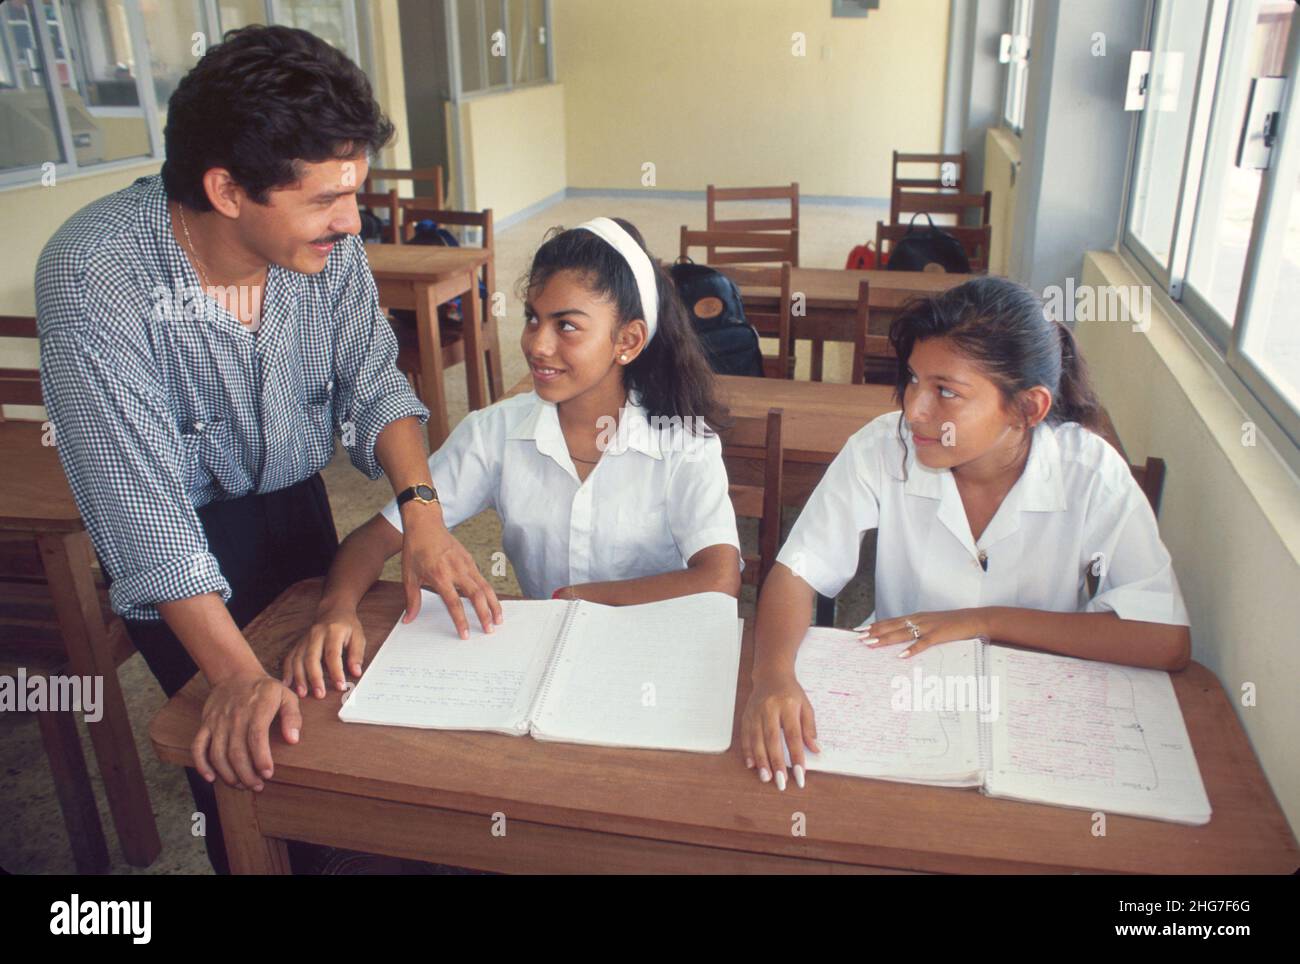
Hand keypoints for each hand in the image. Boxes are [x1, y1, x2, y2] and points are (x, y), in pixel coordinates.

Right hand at [191, 672, 301, 790]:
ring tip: (241, 785)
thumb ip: (292, 717)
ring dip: (228, 774)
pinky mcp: (205, 725)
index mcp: (257, 710)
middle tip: (257, 786)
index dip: (261, 759)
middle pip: (236, 752)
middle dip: (246, 775)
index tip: (267, 774)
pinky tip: (211, 778)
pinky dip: (201, 764)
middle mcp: (235, 717)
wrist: (235, 674)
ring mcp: (217, 722)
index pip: (256, 738)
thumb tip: (293, 739)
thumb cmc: (265, 690)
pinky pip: (198, 747)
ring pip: (217, 754)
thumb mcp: (286, 696)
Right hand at [282, 607, 365, 698]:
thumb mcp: (358, 636)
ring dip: (299, 678)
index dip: (336, 671)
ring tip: (302, 694)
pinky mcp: (298, 643)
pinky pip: (289, 657)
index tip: (340, 686)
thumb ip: (357, 654)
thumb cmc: (347, 626)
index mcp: (333, 631)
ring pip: (298, 659)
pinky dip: (286, 671)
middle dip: (315, 678)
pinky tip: (287, 684)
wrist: (333, 611)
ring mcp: (305, 639)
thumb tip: (356, 672)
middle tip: (319, 694)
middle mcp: (316, 634)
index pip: (333, 654)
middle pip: (312, 658)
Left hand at [400, 508, 502, 638]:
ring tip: (498, 619)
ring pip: (485, 587)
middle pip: (476, 595)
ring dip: (493, 604)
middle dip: (485, 614)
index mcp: (440, 575)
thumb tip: (409, 619)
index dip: (461, 620)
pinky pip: (482, 579)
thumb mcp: (409, 575)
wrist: (425, 525)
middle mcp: (456, 570)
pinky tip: (492, 603)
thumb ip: (412, 600)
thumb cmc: (415, 549)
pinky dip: (489, 593)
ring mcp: (466, 564)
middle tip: (490, 630)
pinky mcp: (470, 560)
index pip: (454, 603)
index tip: (466, 634)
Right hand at [740, 670, 819, 790]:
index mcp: (788, 705)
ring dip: (761, 761)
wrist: (771, 675)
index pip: (793, 735)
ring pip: (756, 739)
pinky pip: (745, 736)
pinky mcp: (746, 716)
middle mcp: (769, 708)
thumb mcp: (806, 706)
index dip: (796, 756)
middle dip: (776, 762)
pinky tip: (752, 765)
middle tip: (781, 782)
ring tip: (766, 777)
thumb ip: (809, 728)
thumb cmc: (791, 692)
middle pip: (772, 739)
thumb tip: (815, 749)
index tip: (800, 774)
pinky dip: (748, 751)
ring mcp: (755, 712)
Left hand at [858, 608, 990, 657]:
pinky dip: (912, 649)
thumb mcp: (933, 626)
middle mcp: (919, 620)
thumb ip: (919, 631)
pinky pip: (924, 643)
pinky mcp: (940, 634)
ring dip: (886, 639)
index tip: (860, 630)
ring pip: (903, 633)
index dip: (876, 626)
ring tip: (871, 644)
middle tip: (859, 637)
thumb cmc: (954, 625)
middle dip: (875, 632)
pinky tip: (901, 655)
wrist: (975, 619)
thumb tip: (904, 642)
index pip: (892, 621)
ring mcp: (929, 627)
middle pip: (893, 626)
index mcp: (917, 617)